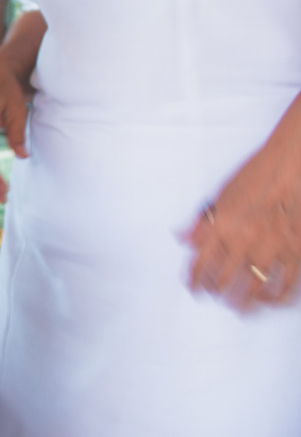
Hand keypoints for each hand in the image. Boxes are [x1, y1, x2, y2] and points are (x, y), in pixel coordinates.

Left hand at [187, 146, 300, 310]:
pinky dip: (276, 297)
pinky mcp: (296, 252)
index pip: (199, 263)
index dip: (194, 280)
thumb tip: (182, 238)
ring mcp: (272, 248)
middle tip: (216, 297)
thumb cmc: (259, 173)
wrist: (293, 164)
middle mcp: (243, 240)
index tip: (194, 288)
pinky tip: (270, 299)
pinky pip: (286, 284)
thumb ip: (203, 220)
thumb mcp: (223, 194)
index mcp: (222, 225)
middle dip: (217, 293)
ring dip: (244, 302)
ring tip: (240, 307)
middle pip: (224, 280)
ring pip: (253, 288)